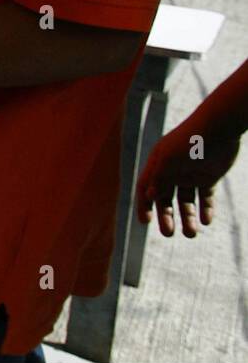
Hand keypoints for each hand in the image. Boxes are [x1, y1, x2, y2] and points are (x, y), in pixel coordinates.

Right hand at [136, 116, 239, 237]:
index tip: (145, 222)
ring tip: (191, 234)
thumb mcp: (170, 160)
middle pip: (165, 199)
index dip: (144, 205)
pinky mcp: (209, 176)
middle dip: (166, 217)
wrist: (218, 128)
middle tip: (169, 234)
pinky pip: (205, 198)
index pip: (146, 188)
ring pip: (186, 202)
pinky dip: (205, 210)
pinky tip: (206, 221)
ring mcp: (191, 174)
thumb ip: (158, 177)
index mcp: (158, 165)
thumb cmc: (190, 141)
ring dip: (187, 218)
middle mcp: (172, 171)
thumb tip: (148, 195)